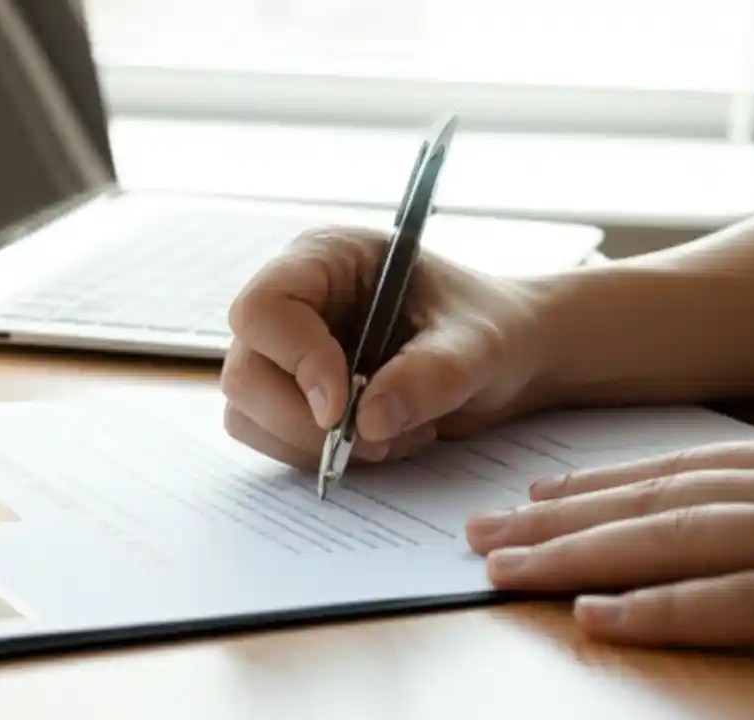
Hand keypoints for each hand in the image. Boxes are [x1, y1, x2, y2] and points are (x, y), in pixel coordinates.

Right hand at [221, 226, 552, 467]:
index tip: (344, 407)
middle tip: (375, 439)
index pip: (263, 308)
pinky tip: (382, 440)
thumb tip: (367, 421)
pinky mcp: (292, 394)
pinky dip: (319, 456)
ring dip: (315, 444)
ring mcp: (285, 351)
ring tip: (392, 437)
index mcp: (327, 258)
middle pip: (245, 371)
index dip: (295, 361)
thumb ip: (430, 375)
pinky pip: (271, 437)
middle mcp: (294, 301)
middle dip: (304, 421)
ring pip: (249, 412)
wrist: (508, 359)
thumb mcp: (478, 346)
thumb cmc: (494, 329)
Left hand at [466, 428, 753, 665]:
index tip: (537, 494)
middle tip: (483, 529)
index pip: (683, 469)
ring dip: (579, 554)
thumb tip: (739, 525)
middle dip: (561, 517)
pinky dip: (659, 610)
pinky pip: (737, 604)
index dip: (601, 483)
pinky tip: (593, 617)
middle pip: (657, 498)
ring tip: (505, 568)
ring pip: (675, 538)